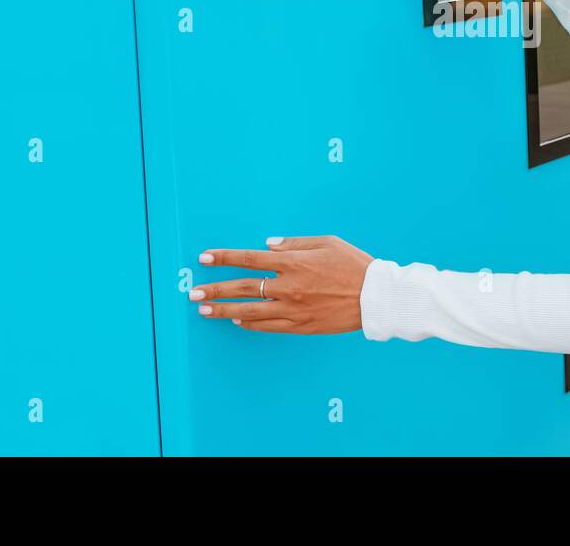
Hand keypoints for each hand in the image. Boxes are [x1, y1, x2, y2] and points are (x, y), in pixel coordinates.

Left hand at [189, 235, 374, 334]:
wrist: (376, 297)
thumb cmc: (354, 264)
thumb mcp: (327, 243)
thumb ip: (294, 243)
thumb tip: (267, 246)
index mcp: (295, 262)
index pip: (250, 258)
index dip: (225, 258)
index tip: (204, 258)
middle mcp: (290, 286)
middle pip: (243, 287)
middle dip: (215, 289)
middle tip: (192, 292)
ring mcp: (294, 309)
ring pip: (250, 311)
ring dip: (224, 310)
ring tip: (204, 310)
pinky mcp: (301, 326)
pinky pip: (269, 326)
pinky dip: (250, 324)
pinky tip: (237, 321)